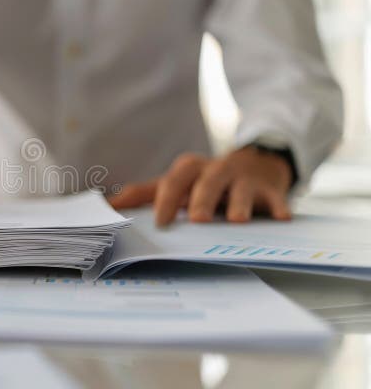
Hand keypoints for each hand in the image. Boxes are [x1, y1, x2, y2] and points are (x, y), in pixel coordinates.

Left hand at [109, 147, 292, 225]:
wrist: (256, 165)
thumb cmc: (205, 182)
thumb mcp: (177, 184)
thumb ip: (144, 194)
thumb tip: (107, 205)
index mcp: (190, 171)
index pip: (174, 181)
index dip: (166, 199)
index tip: (159, 222)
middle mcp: (216, 171)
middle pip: (207, 181)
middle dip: (202, 198)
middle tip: (197, 219)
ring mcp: (244, 180)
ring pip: (240, 188)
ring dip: (238, 203)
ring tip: (237, 220)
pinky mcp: (271, 190)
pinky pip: (276, 198)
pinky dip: (279, 208)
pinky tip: (281, 219)